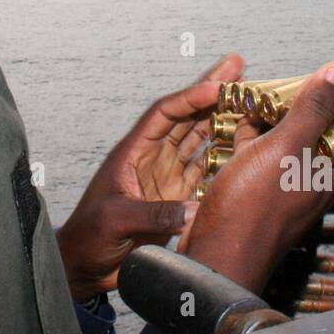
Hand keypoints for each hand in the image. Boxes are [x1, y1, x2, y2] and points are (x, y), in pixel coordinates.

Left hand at [56, 55, 244, 301]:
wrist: (85, 266)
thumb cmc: (89, 237)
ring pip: (198, 139)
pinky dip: (223, 156)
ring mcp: (165, 176)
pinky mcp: (176, 198)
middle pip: (186, 117)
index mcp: (133, 152)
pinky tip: (242, 143)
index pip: (164, 114)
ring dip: (221, 118)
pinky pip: (204, 170)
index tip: (218, 84)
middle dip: (211, 92)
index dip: (191, 97)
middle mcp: (152, 158)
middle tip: (238, 67)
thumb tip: (195, 210)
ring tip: (247, 96)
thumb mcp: (117, 220)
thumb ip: (154, 214)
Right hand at [180, 62, 333, 293]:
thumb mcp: (286, 148)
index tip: (328, 73)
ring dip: (268, 117)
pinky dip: (248, 136)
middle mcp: (311, 180)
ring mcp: (281, 185)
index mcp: (330, 172)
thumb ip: (313, 110)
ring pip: (281, 140)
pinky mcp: (254, 189)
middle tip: (280, 80)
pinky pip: (257, 154)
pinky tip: (235, 121)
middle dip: (296, 104)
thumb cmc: (253, 206)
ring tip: (253, 94)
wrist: (215, 254)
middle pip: (310, 129)